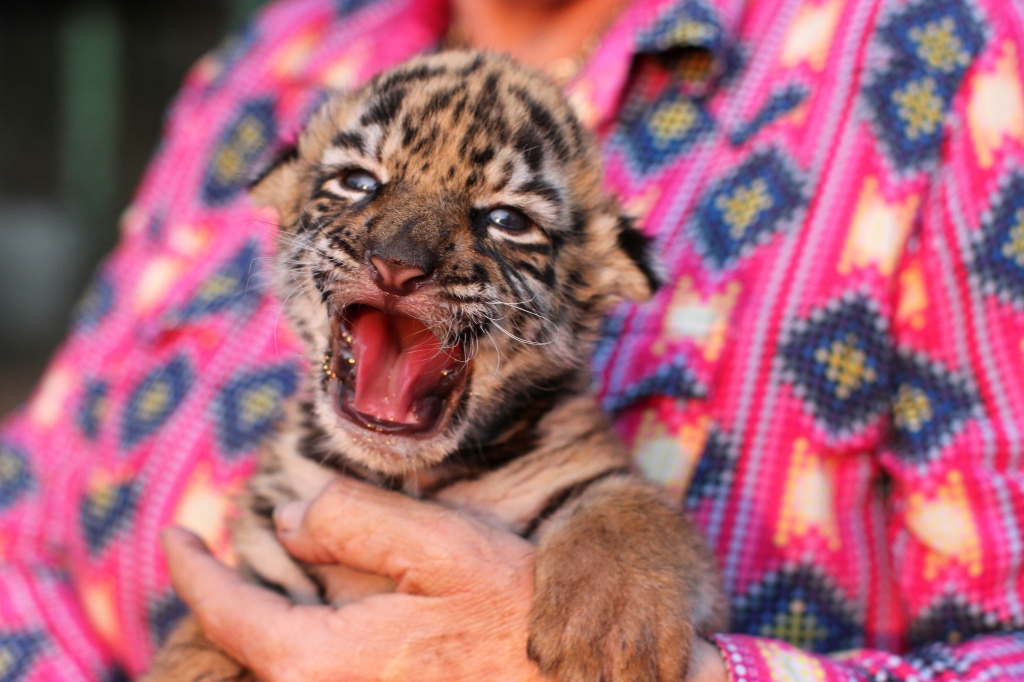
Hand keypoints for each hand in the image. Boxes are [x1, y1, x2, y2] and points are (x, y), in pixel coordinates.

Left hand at [163, 476, 728, 681]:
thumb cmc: (517, 619)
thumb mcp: (443, 547)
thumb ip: (356, 523)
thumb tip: (288, 523)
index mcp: (320, 658)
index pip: (222, 612)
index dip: (190, 566)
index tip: (177, 533)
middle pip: (247, 648)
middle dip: (231, 597)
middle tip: (229, 555)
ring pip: (284, 665)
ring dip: (271, 624)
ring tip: (286, 583)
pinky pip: (322, 674)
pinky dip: (307, 647)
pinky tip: (343, 619)